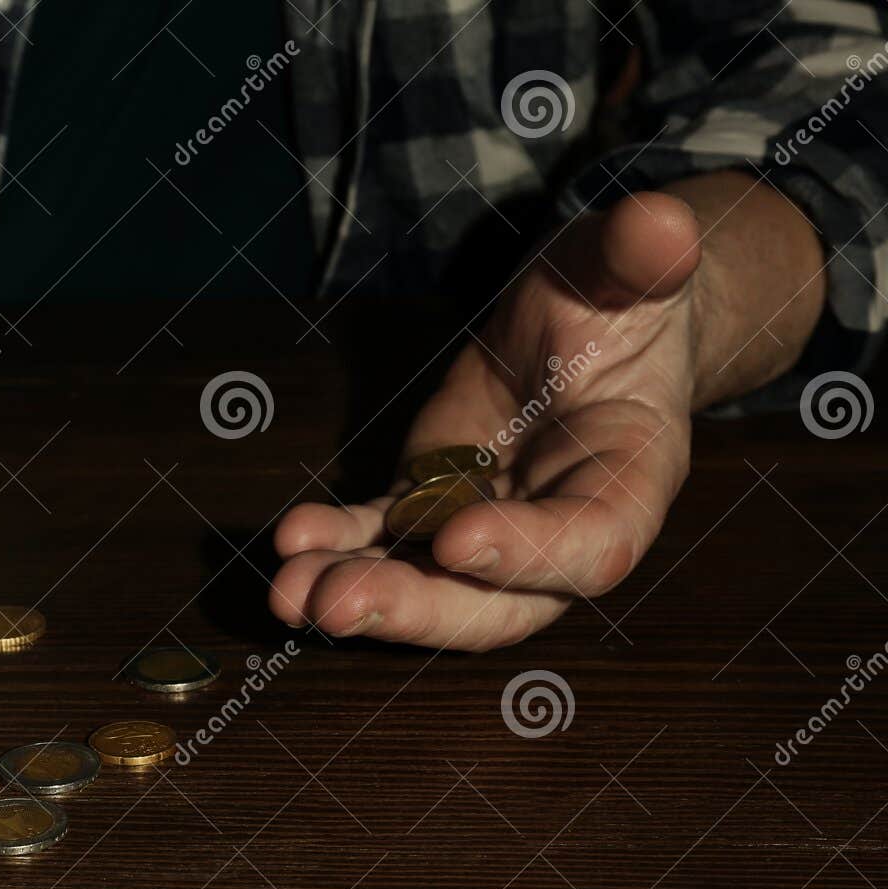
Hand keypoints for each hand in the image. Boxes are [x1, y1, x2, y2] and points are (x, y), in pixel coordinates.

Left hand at [270, 192, 706, 648]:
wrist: (579, 321)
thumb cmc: (617, 299)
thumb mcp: (627, 267)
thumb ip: (641, 257)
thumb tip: (658, 223)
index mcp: (628, 481)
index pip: (592, 544)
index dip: (527, 554)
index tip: (453, 539)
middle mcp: (557, 528)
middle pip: (495, 604)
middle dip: (416, 607)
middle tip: (338, 604)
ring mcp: (487, 526)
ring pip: (429, 586)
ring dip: (359, 594)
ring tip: (289, 594)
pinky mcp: (430, 505)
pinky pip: (381, 539)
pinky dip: (336, 544)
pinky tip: (291, 539)